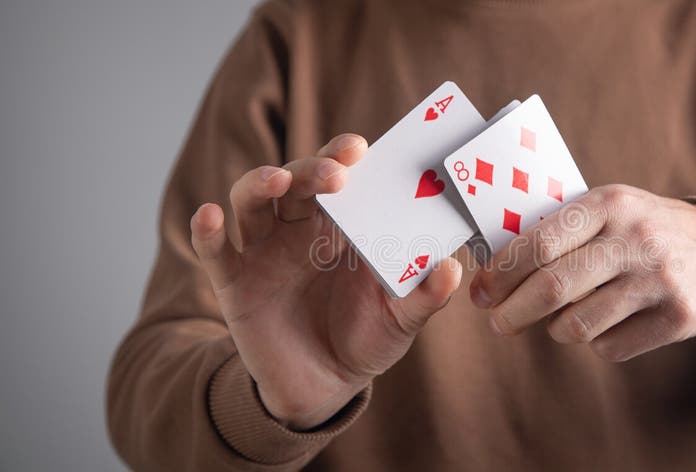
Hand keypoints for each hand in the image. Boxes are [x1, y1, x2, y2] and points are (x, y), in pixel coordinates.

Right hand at [190, 134, 461, 429]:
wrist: (325, 387)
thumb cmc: (367, 340)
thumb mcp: (402, 320)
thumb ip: (425, 296)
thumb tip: (452, 269)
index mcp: (341, 226)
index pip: (339, 177)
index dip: (343, 156)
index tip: (359, 147)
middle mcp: (298, 229)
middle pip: (296, 181)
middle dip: (312, 168)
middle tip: (337, 172)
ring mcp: (263, 252)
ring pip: (252, 201)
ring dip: (260, 183)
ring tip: (278, 180)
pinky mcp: (234, 283)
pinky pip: (216, 252)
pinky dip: (207, 232)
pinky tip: (209, 216)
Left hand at [469, 184, 695, 361]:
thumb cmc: (642, 230)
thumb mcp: (610, 209)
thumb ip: (561, 229)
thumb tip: (493, 269)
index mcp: (610, 204)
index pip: (540, 241)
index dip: (502, 272)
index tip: (481, 292)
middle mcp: (636, 239)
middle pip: (553, 288)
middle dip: (513, 312)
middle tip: (498, 321)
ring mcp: (660, 280)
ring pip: (578, 325)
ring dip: (556, 329)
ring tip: (560, 320)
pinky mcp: (678, 318)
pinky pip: (610, 347)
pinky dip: (596, 342)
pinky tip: (606, 323)